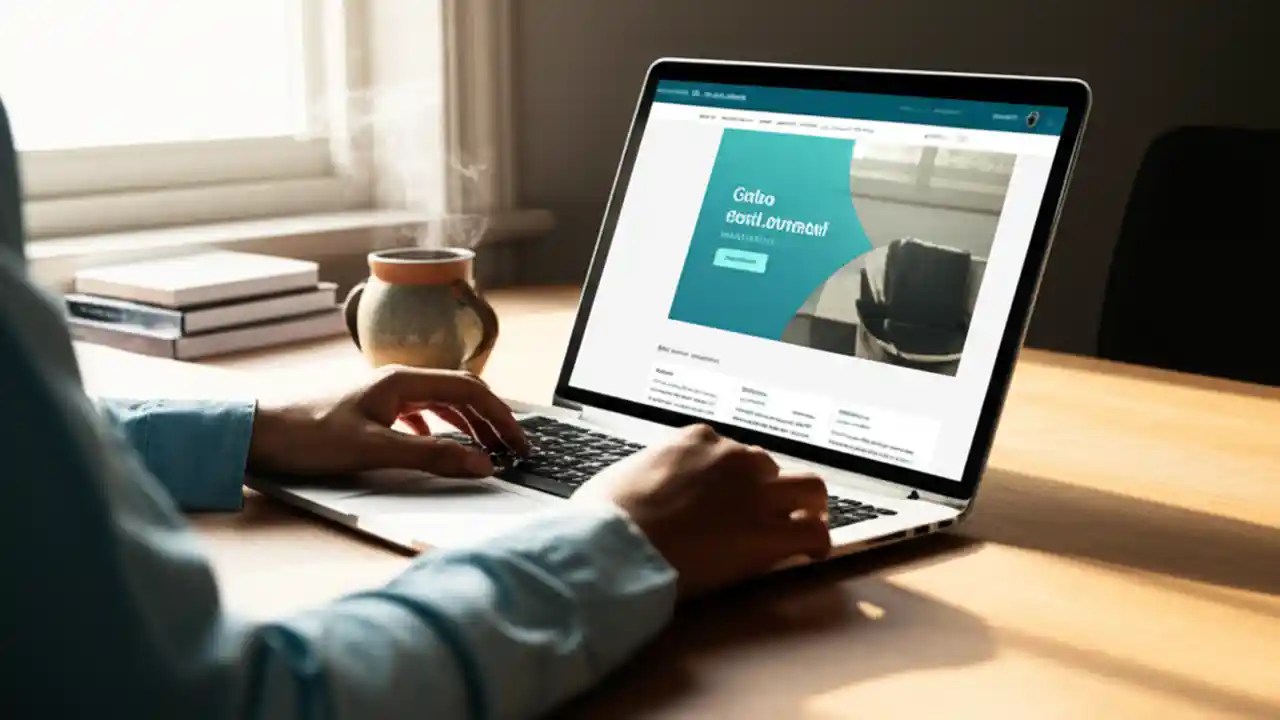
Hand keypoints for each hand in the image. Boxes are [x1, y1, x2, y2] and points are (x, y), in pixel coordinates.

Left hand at [247, 366, 529, 477]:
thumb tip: (480, 462)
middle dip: (493, 420)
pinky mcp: (371, 409)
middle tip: (515, 449)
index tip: (520, 443)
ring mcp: (384, 394)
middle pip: (462, 394)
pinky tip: (438, 445)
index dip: (502, 417)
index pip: (471, 390)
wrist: (255, 431)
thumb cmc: (306, 435)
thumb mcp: (373, 450)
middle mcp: (397, 381)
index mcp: (402, 381)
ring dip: (470, 424)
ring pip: (442, 403)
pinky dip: (442, 428)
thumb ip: (430, 456)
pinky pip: (421, 413)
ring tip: (487, 448)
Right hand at [573, 424, 830, 597]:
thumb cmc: (603, 516)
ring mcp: (756, 494)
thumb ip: (644, 476)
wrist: (616, 547)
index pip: (728, 450)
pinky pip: (814, 533)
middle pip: (768, 467)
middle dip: (766, 489)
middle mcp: (732, 458)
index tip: (723, 496)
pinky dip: (817, 543)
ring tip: (803, 525)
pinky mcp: (769, 534)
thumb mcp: (620, 476)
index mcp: (695, 440)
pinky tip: (811, 555)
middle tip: (759, 513)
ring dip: (807, 507)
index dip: (730, 477)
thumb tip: (632, 492)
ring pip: (809, 489)